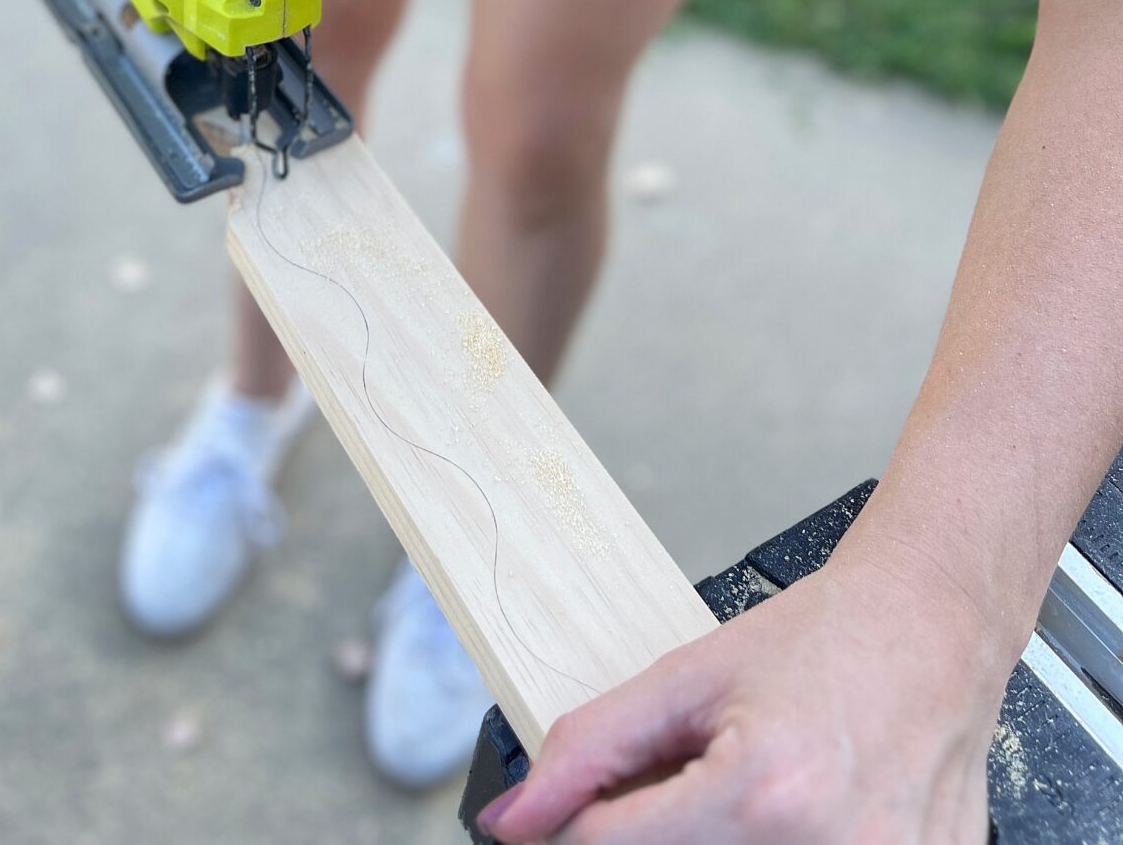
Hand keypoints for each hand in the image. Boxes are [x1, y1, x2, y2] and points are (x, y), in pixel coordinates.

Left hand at [480, 550, 1005, 843]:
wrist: (935, 627)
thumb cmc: (826, 639)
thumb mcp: (691, 675)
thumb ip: (593, 746)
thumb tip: (516, 819)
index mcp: (762, 792)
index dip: (576, 827)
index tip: (573, 815)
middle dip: (658, 836)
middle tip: (693, 789)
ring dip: (717, 843)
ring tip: (751, 794)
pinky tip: (799, 815)